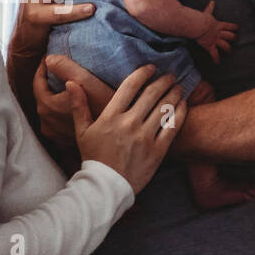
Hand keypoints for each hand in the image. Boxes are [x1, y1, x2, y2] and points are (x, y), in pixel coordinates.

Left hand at [33, 54, 113, 148]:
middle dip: (50, 83)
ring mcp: (54, 134)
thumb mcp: (86, 81)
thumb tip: (49, 60)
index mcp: (47, 107)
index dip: (43, 67)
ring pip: (51, 110)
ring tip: (69, 88)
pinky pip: (58, 122)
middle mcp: (46, 123)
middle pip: (43, 96)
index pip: (37, 82)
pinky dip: (63, 113)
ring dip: (57, 98)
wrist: (117, 138)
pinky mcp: (63, 142)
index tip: (50, 58)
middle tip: (59, 71)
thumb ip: (65, 67)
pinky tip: (74, 106)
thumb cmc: (104, 108)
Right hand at [65, 65, 187, 195]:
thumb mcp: (82, 131)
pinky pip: (172, 127)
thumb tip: (71, 83)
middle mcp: (129, 124)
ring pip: (164, 108)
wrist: (105, 187)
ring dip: (174, 94)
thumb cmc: (93, 157)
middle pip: (151, 94)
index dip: (143, 73)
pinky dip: (180, 113)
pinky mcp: (157, 151)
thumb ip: (79, 105)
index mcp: (111, 117)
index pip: (130, 86)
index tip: (151, 68)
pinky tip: (183, 105)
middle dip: (163, 81)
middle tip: (170, 76)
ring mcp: (145, 137)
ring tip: (178, 87)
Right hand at [194, 0, 237, 64]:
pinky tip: (217, 63)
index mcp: (219, 25)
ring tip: (229, 52)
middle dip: (233, 38)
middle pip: (230, 36)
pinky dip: (216, 59)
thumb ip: (210, 8)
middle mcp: (219, 33)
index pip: (229, 26)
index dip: (234, 27)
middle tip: (235, 39)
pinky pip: (214, 54)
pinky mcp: (210, 46)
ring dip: (228, 49)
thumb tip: (211, 2)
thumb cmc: (201, 19)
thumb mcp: (207, 13)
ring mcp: (215, 40)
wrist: (198, 26)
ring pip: (225, 45)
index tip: (237, 28)